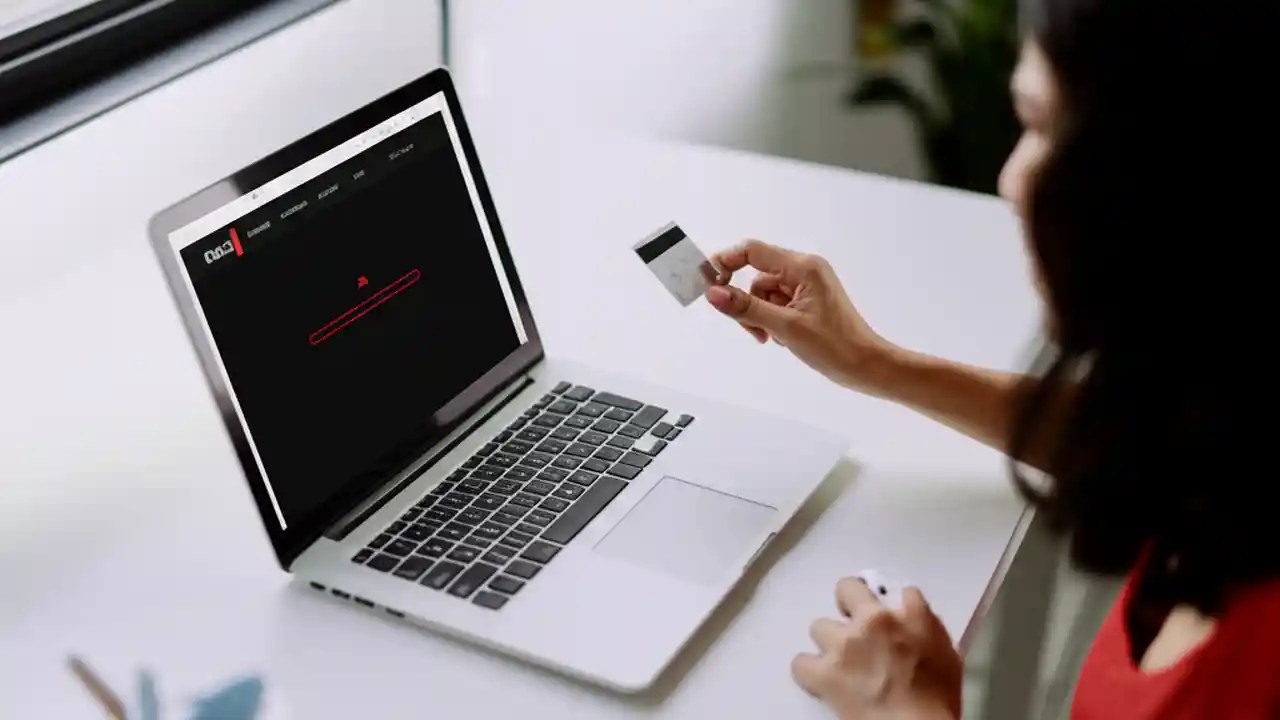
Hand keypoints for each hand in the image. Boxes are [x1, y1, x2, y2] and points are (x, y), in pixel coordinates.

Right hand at [705, 240, 894, 393]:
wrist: (867, 367)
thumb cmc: (834, 346)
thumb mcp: (784, 327)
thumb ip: (746, 307)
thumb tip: (713, 293)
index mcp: (802, 266)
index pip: (752, 251)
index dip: (726, 263)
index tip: (709, 286)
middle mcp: (804, 269)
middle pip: (756, 275)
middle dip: (748, 303)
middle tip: (754, 331)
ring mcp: (807, 286)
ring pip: (763, 294)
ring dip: (760, 316)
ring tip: (775, 338)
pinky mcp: (808, 302)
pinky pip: (777, 304)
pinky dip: (772, 321)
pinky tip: (783, 338)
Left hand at [792, 579, 962, 719]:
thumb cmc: (939, 699)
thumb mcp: (948, 656)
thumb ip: (929, 630)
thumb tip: (917, 619)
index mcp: (912, 615)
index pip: (902, 591)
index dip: (894, 604)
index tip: (891, 617)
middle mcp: (875, 620)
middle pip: (847, 588)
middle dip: (847, 602)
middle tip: (852, 623)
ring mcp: (845, 643)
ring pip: (818, 626)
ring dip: (828, 642)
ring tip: (839, 662)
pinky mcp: (825, 671)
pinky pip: (800, 662)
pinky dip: (809, 672)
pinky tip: (820, 681)